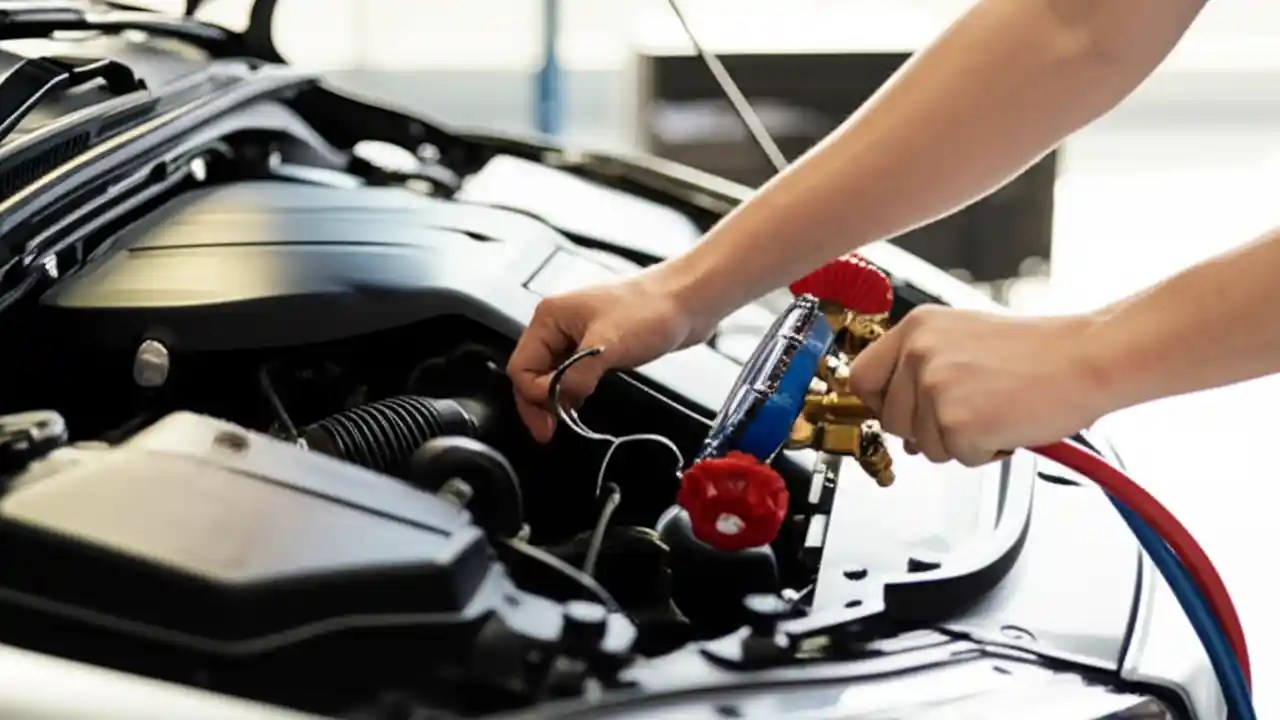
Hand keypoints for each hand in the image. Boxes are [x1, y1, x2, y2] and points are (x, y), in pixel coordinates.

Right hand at [507, 267, 714, 442]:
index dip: (533, 396)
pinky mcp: (597, 345)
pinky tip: (580, 403)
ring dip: (556, 397)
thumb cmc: (651, 310)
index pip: (522, 366)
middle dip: (539, 402)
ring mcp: (578, 334)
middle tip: (549, 432)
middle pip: (532, 372)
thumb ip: (576, 377)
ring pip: (552, 374)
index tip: (552, 419)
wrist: (688, 301)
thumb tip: (558, 401)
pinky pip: (573, 373)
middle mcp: (558, 325)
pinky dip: (573, 390)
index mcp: (550, 317)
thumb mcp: (607, 346)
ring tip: (566, 420)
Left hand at [847, 306, 1113, 465]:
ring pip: (924, 445)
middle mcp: (918, 353)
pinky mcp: (956, 422)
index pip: (861, 378)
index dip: (881, 403)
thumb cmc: (1038, 352)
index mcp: (917, 328)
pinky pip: (958, 457)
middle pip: (891, 420)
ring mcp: (935, 387)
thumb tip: (896, 414)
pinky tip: (1008, 423)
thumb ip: (922, 368)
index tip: (901, 411)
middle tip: (972, 410)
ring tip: (996, 410)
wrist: (1086, 358)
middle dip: (927, 429)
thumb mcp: (963, 340)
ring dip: (959, 441)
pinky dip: (985, 452)